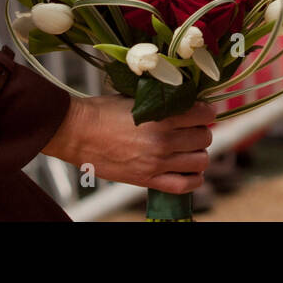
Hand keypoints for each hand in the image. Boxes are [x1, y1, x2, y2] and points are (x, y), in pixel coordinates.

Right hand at [41, 95, 214, 192]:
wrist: (76, 132)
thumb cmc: (102, 112)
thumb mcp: (136, 97)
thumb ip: (162, 100)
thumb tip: (185, 100)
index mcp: (161, 115)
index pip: (203, 114)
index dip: (205, 112)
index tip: (202, 111)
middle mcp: (163, 140)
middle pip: (204, 137)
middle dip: (201, 131)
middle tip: (191, 129)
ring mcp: (156, 162)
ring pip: (200, 161)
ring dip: (198, 154)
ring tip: (189, 149)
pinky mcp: (147, 179)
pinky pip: (184, 185)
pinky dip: (194, 179)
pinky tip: (190, 171)